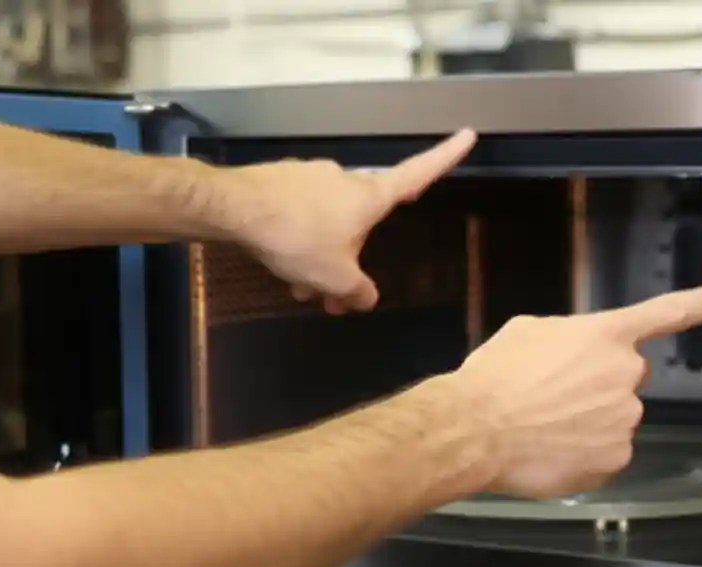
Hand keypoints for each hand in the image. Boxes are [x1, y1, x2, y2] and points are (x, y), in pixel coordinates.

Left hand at [221, 129, 477, 314]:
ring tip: (297, 285)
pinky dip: (296, 241)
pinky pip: (299, 216)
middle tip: (333, 295)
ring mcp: (311, 177)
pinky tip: (278, 263)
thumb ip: (358, 292)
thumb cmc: (296, 238)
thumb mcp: (336, 278)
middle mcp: (345, 179)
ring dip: (318, 255)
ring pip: (326, 223)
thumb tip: (366, 298)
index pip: (418, 174)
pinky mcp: (281, 182)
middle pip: (362, 221)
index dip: (446, 157)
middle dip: (351, 256)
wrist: (233, 209)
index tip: (468, 134)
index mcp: (370, 197)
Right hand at [454, 284, 701, 499]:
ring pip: (615, 417)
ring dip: (589, 419)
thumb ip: (568, 338)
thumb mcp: (529, 333)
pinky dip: (584, 453)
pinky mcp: (615, 459)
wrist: (475, 429)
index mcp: (606, 335)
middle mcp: (626, 374)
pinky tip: (551, 448)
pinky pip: (606, 453)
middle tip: (555, 394)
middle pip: (627, 377)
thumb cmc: (495, 377)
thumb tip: (573, 357)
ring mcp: (625, 420)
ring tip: (544, 423)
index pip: (667, 313)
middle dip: (600, 383)